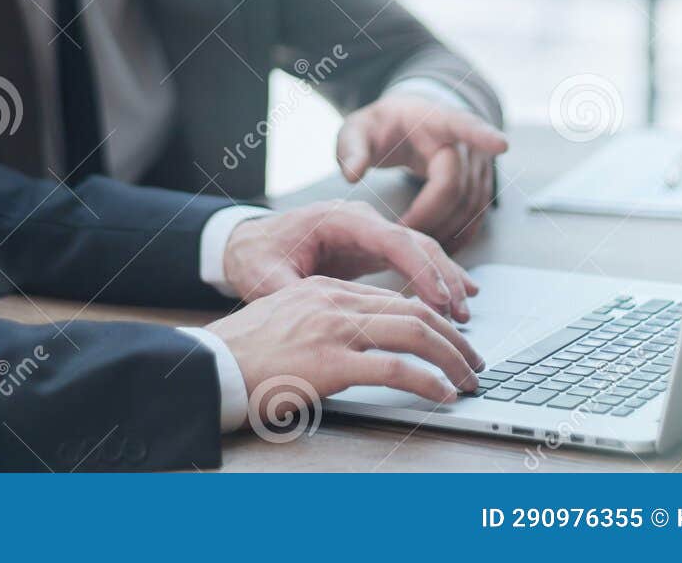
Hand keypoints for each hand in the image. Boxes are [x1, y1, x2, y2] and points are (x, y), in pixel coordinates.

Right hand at [206, 277, 483, 414]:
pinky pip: (395, 367)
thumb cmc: (243, 355)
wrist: (208, 365)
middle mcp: (332, 300)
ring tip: (469, 378)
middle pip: (412, 308)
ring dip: (451, 356)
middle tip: (473, 359)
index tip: (449, 338)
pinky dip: (427, 380)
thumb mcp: (287, 323)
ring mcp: (332, 328)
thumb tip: (361, 347)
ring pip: (414, 330)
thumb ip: (324, 324)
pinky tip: (442, 393)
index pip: (392, 296)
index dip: (430, 317)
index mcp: (323, 288)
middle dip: (452, 335)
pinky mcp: (330, 361)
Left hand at [220, 200, 478, 320]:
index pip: (390, 238)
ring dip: (445, 279)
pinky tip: (456, 300)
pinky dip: (435, 278)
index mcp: (337, 218)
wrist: (250, 243)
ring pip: (420, 249)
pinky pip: (413, 260)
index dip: (419, 268)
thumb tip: (308, 314)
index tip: (440, 298)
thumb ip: (288, 291)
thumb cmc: (256, 255)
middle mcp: (360, 220)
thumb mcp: (264, 275)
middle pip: (415, 241)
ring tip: (465, 313)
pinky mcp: (373, 248)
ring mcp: (370, 232)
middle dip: (443, 276)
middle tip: (461, 313)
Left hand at [335, 93, 507, 250]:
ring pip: (471, 207)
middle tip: (397, 233)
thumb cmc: (384, 126)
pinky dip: (458, 237)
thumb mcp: (358, 128)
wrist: (409, 125)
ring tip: (412, 246)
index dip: (483, 136)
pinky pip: (476, 218)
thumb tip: (351, 175)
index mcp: (437, 120)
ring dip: (444, 231)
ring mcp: (478, 167)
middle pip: (457, 186)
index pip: (464, 125)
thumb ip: (351, 147)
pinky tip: (436, 251)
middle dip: (429, 216)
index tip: (501, 144)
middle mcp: (466, 143)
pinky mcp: (480, 188)